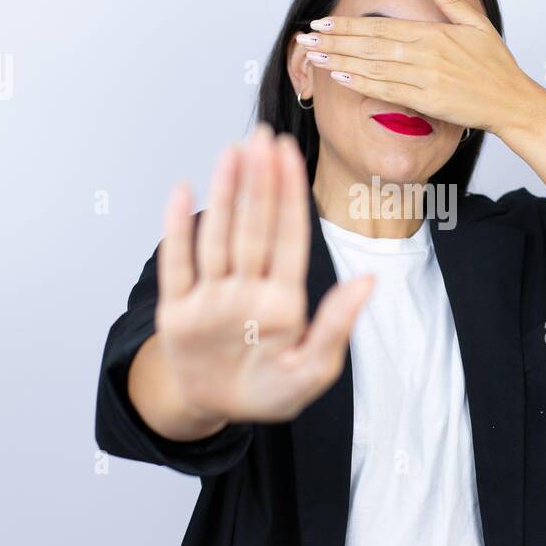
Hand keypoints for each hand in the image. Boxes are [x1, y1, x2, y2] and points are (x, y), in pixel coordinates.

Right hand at [150, 124, 374, 431]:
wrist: (215, 410)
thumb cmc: (269, 391)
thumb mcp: (312, 370)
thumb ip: (336, 326)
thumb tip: (368, 282)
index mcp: (283, 298)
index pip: (289, 237)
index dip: (289, 195)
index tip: (291, 154)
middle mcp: (247, 287)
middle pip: (254, 226)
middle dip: (260, 181)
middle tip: (263, 135)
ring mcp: (211, 295)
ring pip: (218, 236)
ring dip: (225, 194)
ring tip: (233, 152)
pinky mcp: (178, 308)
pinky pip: (178, 264)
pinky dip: (177, 230)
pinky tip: (183, 192)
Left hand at [295, 0, 545, 137]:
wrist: (513, 102)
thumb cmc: (497, 67)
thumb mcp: (477, 25)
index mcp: (434, 32)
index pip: (381, 25)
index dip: (348, 23)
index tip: (323, 21)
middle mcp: (425, 52)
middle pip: (370, 43)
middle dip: (334, 39)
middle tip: (305, 37)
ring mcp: (425, 77)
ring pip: (373, 65)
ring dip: (340, 59)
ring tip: (313, 55)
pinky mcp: (428, 100)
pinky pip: (387, 90)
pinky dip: (362, 82)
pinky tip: (340, 77)